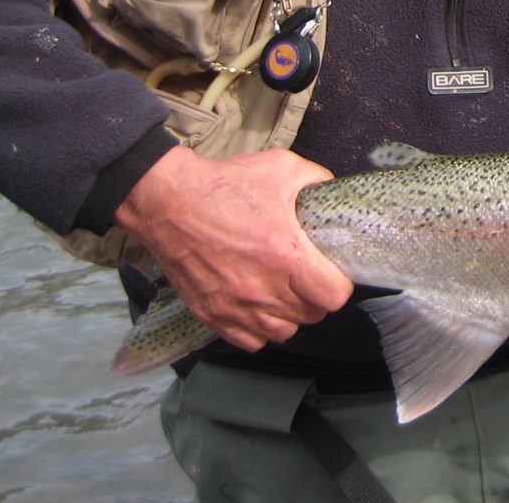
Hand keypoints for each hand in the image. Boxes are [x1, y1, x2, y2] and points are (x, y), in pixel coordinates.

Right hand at [114, 146, 353, 352]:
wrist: (169, 202)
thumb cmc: (224, 185)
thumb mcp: (283, 167)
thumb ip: (317, 180)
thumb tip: (332, 195)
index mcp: (286, 255)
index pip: (334, 296)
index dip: (339, 284)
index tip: (331, 271)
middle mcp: (262, 289)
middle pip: (311, 315)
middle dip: (316, 296)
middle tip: (307, 275)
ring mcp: (236, 306)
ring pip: (283, 331)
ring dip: (290, 314)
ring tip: (284, 290)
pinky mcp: (213, 315)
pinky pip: (251, 341)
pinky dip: (259, 328)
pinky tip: (258, 305)